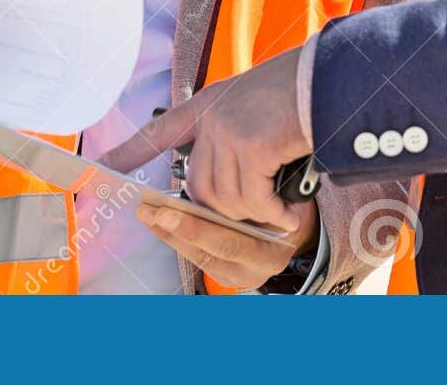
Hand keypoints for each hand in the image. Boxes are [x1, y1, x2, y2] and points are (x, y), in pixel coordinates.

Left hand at [103, 47, 310, 231]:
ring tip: (284, 210)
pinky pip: (254, 201)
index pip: (160, 130)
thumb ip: (234, 131)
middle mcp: (211, 117)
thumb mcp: (256, 103)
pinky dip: (274, 214)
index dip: (131, 150)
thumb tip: (228, 183)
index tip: (102, 165)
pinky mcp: (251, 146)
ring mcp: (228, 130)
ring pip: (225, 199)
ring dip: (258, 214)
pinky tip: (292, 211)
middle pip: (199, 187)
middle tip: (263, 214)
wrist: (333, 75)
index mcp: (209, 103)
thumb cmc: (305, 89)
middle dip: (228, 210)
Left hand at [135, 199, 316, 290]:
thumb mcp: (288, 195)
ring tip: (146, 212)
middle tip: (149, 212)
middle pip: (207, 253)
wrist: (299, 232)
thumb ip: (262, 191)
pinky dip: (174, 236)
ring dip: (167, 233)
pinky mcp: (224, 272)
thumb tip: (231, 172)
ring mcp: (238, 275)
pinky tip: (157, 220)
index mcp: (273, 251)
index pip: (229, 243)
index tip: (169, 212)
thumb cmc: (292, 203)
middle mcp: (256, 269)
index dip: (196, 229)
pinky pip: (195, 255)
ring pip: (196, 256)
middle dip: (174, 232)